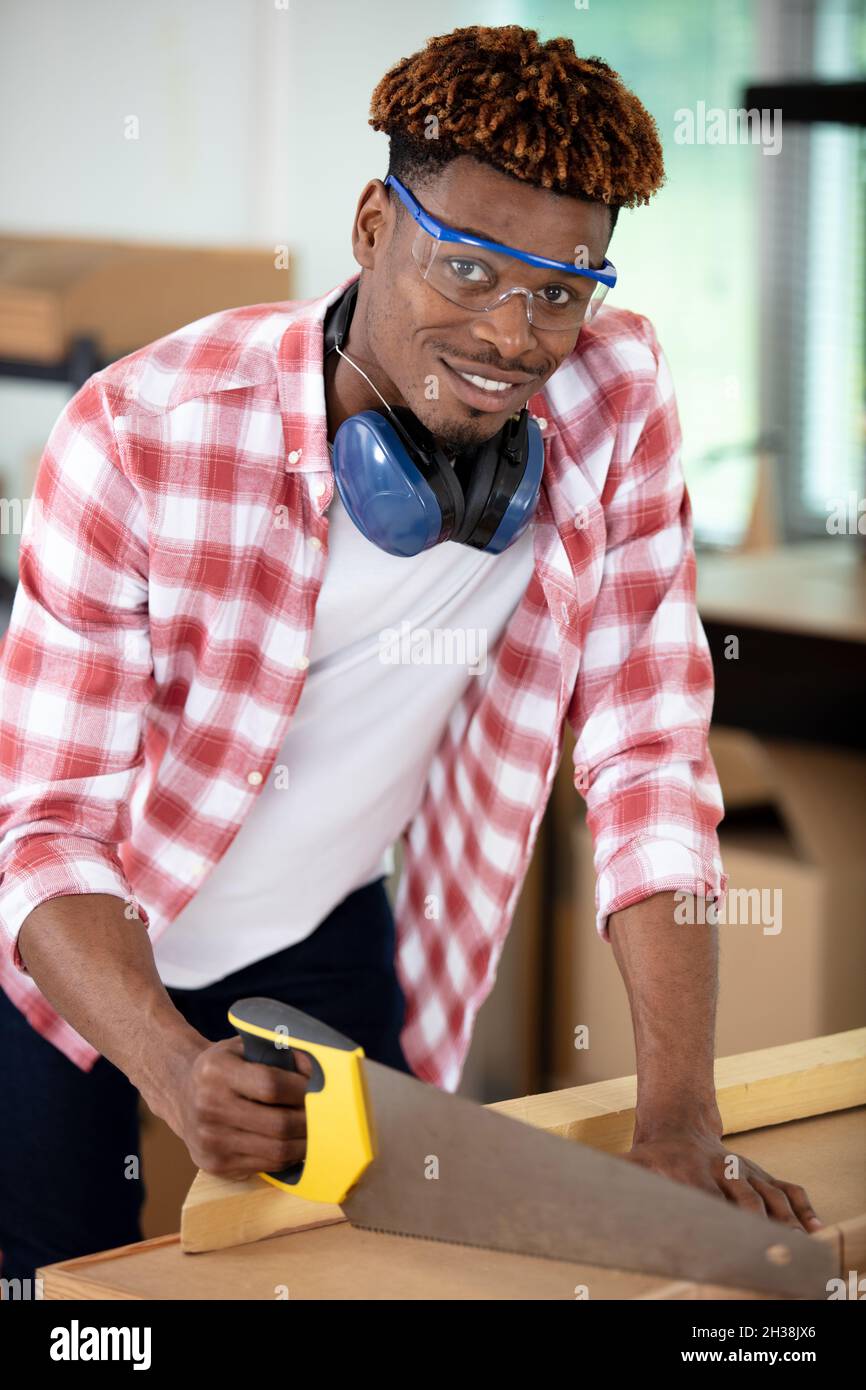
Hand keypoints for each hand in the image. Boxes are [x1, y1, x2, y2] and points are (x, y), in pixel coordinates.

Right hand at [172, 1035, 313, 1178]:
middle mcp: (208, 1106)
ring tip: (317, 1131)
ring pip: (276, 1150)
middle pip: (278, 1124)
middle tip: (327, 1115)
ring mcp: (209, 1139)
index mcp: (215, 1071)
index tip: (319, 1089)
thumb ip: (279, 1053)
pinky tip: (295, 1143)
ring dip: (304, 1143)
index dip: (302, 1089)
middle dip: (310, 1121)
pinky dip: (288, 1156)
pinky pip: (265, 1165)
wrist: (181, 1091)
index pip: (271, 1085)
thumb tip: (318, 1070)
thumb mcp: (244, 1047)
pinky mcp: (213, 1164)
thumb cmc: (225, 1066)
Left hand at [623, 1122, 823, 1232]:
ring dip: (785, 1221)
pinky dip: (803, 1208)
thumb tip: (588, 1185)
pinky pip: (786, 1188)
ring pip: (770, 1195)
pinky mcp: (759, 1173)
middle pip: (746, 1200)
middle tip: (768, 1252)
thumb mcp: (632, 1163)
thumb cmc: (653, 1154)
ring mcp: (744, 1171)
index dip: (718, 1222)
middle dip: (757, 1225)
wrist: (678, 1120)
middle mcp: (723, 1172)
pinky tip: (814, 1229)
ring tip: (798, 1246)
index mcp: (692, 1175)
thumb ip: (617, 1175)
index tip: (725, 1243)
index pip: (708, 1203)